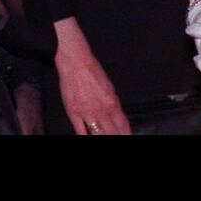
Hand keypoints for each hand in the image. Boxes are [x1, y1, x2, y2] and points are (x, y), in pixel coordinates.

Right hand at [54, 18, 130, 134]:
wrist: (76, 61)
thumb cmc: (92, 71)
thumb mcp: (109, 87)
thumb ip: (113, 103)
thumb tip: (117, 116)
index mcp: (112, 102)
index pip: (123, 125)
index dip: (126, 134)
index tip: (127, 137)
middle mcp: (101, 109)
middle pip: (112, 133)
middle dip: (115, 137)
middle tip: (116, 138)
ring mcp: (86, 112)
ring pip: (98, 135)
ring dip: (103, 138)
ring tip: (104, 138)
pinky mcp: (73, 112)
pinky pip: (81, 132)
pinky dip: (86, 137)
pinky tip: (89, 137)